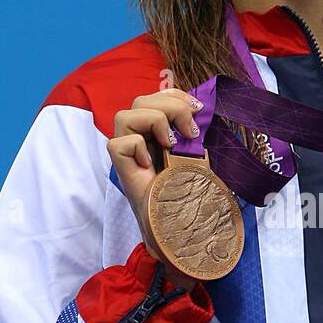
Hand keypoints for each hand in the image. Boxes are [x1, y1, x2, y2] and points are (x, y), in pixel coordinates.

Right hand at [107, 89, 204, 292]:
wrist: (175, 229)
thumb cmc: (185, 197)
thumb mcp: (196, 159)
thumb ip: (193, 136)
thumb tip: (204, 112)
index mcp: (156, 133)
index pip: (155, 98)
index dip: (173, 94)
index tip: (198, 107)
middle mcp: (138, 139)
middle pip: (140, 99)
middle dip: (170, 105)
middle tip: (192, 129)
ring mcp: (126, 152)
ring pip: (125, 114)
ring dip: (155, 121)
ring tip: (173, 143)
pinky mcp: (118, 166)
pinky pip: (119, 142)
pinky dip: (137, 146)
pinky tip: (152, 163)